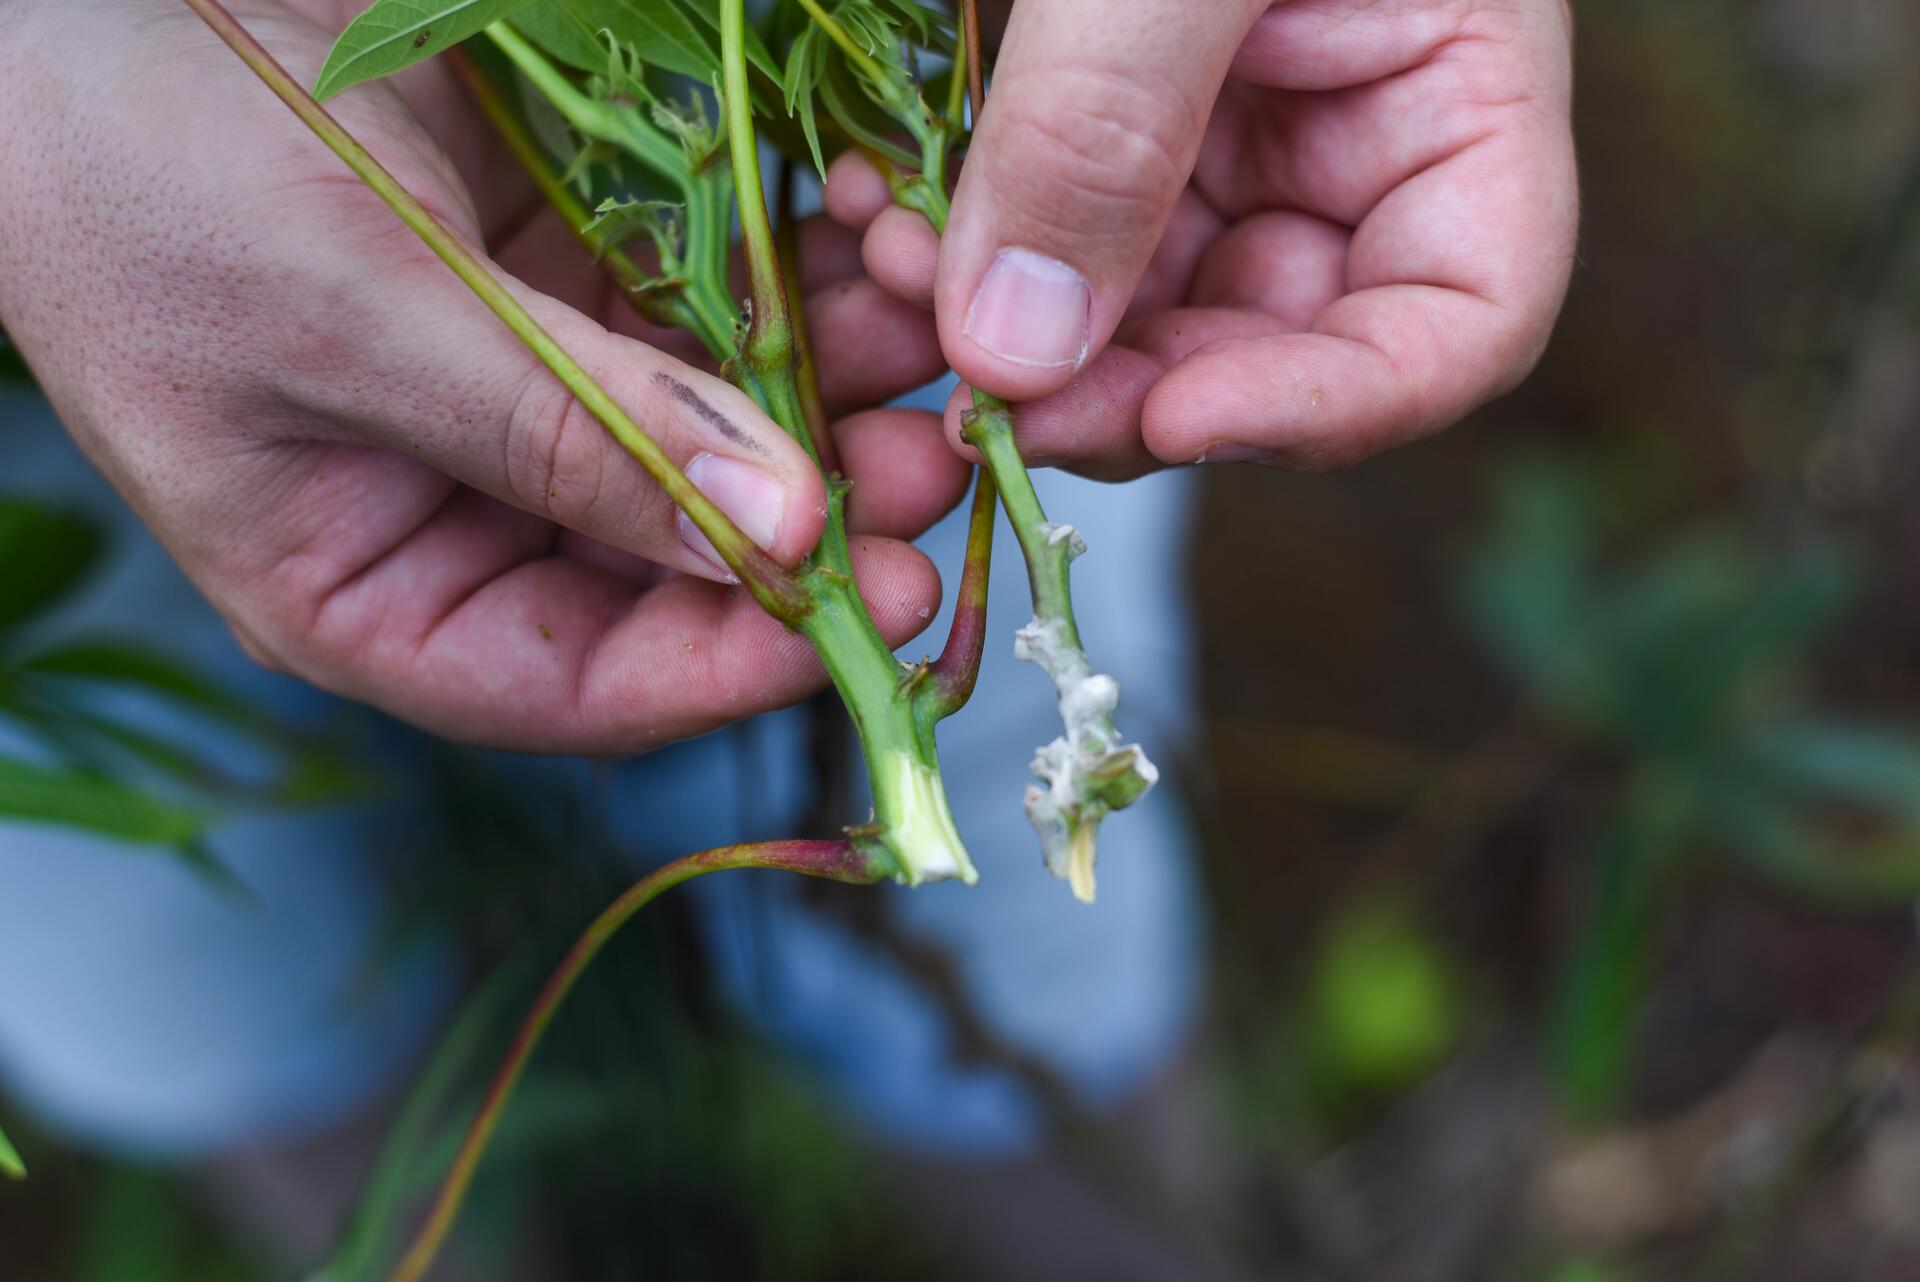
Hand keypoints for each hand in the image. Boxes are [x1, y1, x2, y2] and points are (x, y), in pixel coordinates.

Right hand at [0, 0, 961, 753]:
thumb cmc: (143, 174)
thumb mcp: (353, 321)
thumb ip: (567, 432)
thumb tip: (779, 541)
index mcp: (375, 591)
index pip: (582, 681)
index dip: (729, 664)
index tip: (863, 615)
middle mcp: (469, 510)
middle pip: (678, 563)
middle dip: (813, 522)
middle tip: (928, 470)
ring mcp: (531, 389)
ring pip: (717, 431)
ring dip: (828, 392)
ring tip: (924, 346)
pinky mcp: (572, 276)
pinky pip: (707, 305)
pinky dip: (790, 285)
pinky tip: (866, 252)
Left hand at [829, 0, 1578, 478]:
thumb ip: (1111, 116)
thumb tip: (1015, 358)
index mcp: (1448, 81)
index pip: (1461, 320)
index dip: (1333, 406)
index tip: (1176, 418)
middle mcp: (1342, 135)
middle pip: (1271, 349)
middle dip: (1120, 383)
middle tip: (980, 372)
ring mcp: (1221, 136)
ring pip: (1136, 319)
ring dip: (1009, 332)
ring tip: (892, 265)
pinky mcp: (1101, 120)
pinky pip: (1041, 241)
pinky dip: (958, 259)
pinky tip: (876, 218)